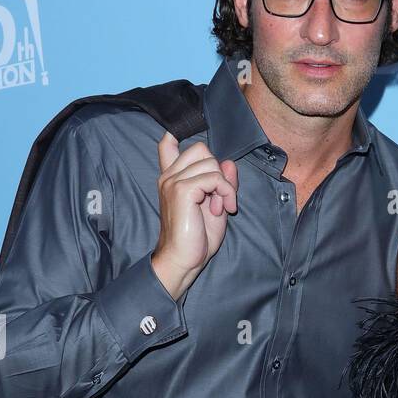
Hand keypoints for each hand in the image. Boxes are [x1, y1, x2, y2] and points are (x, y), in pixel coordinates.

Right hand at [151, 131, 237, 299]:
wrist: (183, 260)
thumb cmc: (195, 238)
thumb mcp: (214, 205)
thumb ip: (221, 183)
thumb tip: (229, 163)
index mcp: (172, 178)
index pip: (168, 144)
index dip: (180, 137)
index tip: (193, 149)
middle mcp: (169, 176)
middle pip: (201, 149)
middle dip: (218, 172)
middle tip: (218, 199)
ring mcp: (173, 181)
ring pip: (211, 163)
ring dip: (224, 187)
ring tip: (218, 208)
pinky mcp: (182, 190)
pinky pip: (214, 178)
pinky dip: (225, 193)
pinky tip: (221, 210)